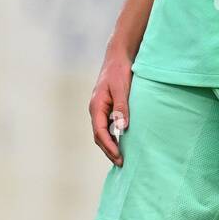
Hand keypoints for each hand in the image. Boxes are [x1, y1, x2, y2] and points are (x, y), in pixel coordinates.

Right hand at [88, 47, 132, 164]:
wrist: (118, 56)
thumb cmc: (120, 71)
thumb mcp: (122, 88)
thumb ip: (122, 107)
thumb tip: (121, 129)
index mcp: (96, 106)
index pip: (100, 132)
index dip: (109, 146)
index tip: (119, 157)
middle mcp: (96, 109)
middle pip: (99, 136)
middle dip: (109, 150)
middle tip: (121, 163)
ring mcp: (100, 109)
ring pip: (102, 132)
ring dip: (110, 145)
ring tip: (121, 158)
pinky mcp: (107, 107)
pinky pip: (107, 126)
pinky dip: (112, 137)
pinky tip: (122, 142)